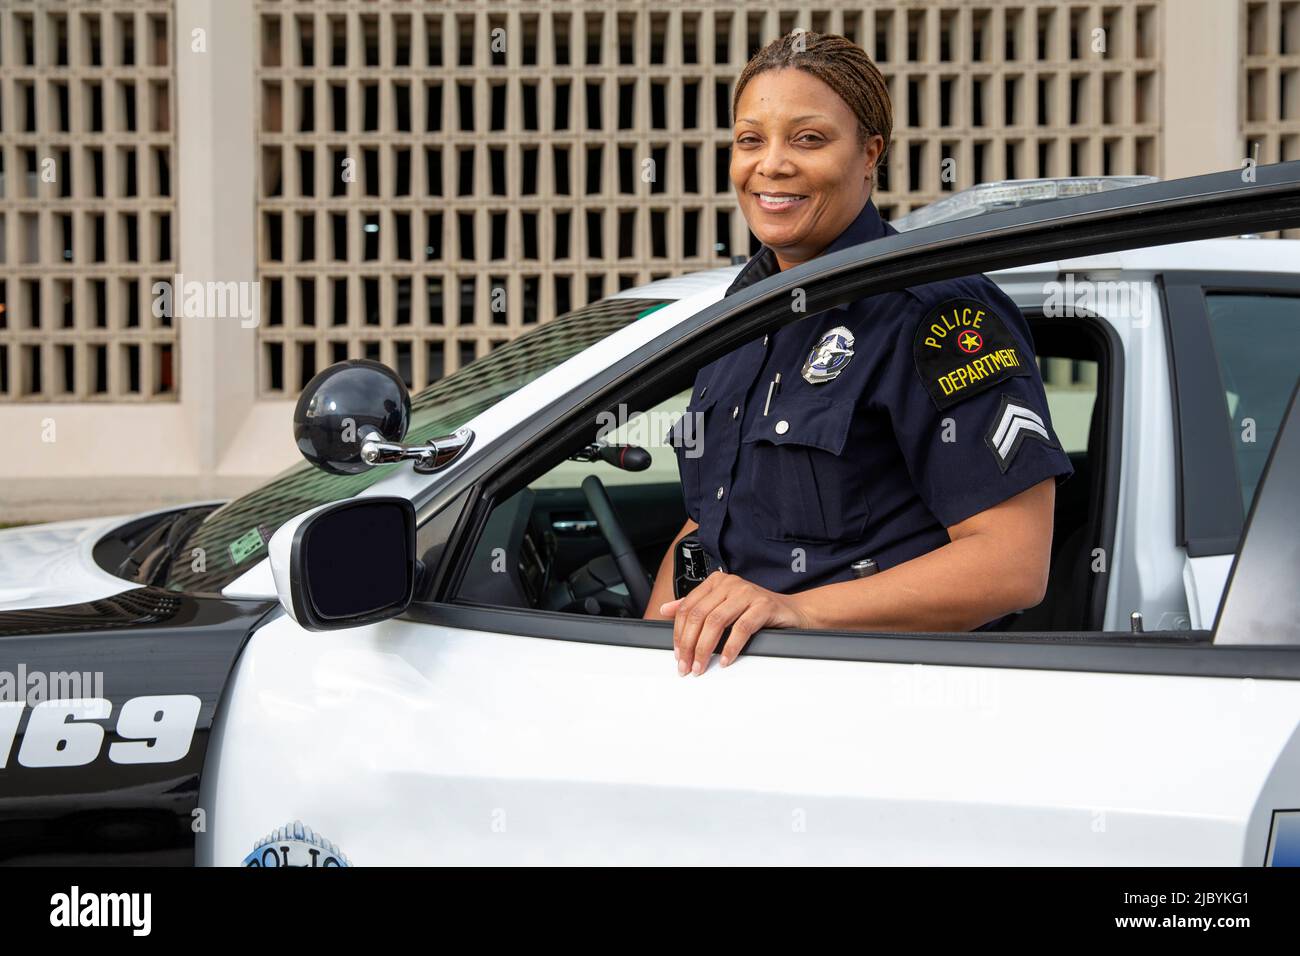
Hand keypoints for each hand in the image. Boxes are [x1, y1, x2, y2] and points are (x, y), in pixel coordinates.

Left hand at [658, 571, 808, 674]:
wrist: (794, 612)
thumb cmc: (757, 611)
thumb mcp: (722, 606)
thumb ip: (695, 606)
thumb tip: (666, 610)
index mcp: (716, 582)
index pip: (687, 607)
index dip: (678, 633)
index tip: (677, 655)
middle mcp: (730, 584)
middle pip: (699, 615)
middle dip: (688, 644)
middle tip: (686, 665)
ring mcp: (747, 593)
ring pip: (716, 621)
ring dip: (705, 649)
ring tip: (701, 666)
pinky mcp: (763, 605)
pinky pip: (741, 628)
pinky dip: (730, 647)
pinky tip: (724, 660)